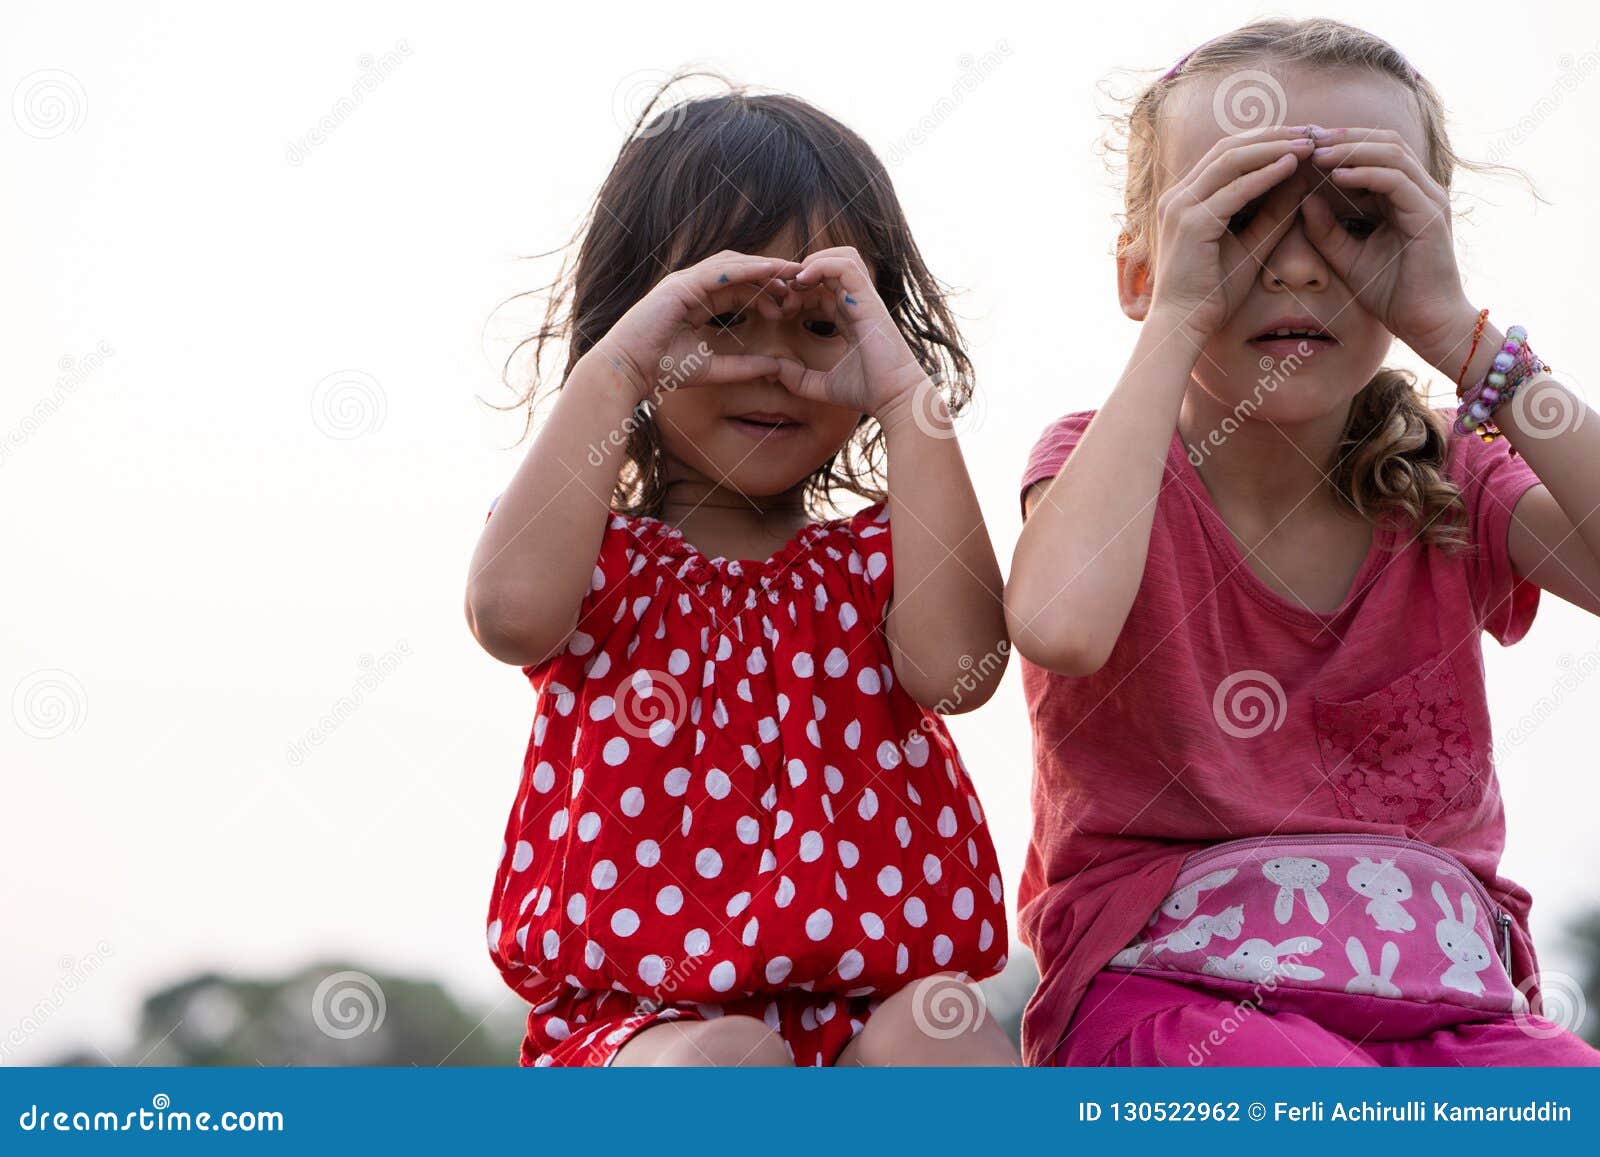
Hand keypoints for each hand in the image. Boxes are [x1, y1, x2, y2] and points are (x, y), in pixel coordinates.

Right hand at [586, 251, 803, 404]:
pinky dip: (747, 269)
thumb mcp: (712, 368)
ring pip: (734, 265)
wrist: (627, 371)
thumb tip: (776, 368)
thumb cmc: (661, 371)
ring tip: (792, 274)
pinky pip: (720, 271)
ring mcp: (685, 281)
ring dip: (764, 268)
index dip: (765, 294)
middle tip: (799, 286)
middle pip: (740, 272)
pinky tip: (770, 272)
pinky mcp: (681, 284)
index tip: (790, 306)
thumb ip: (743, 367)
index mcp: (698, 302)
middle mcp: (693, 286)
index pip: (739, 290)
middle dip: (770, 277)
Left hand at [769, 246, 928, 417]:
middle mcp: (857, 304)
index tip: (781, 311)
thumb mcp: (823, 385)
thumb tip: (772, 371)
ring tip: (796, 284)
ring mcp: (865, 300)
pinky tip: (803, 282)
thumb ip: (798, 378)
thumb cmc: (868, 392)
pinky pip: (845, 266)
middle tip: (784, 298)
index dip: (799, 292)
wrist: (895, 399)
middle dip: (802, 275)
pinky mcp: (868, 301)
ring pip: (842, 257)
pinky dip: (821, 265)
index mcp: (849, 317)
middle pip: (830, 266)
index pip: (823, 288)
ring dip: (813, 263)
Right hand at [1145, 126, 1318, 341]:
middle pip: (1228, 147)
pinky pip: (1235, 189)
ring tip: (1307, 142)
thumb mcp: (1250, 247)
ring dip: (1272, 147)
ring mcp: (1182, 206)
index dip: (1265, 141)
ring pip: (1231, 159)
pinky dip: (1265, 174)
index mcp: (1186, 199)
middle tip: (1311, 130)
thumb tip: (1302, 185)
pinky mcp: (1193, 223)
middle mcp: (1178, 196)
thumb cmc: (1211, 294)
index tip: (1301, 139)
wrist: (1184, 325)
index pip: (1227, 154)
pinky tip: (1292, 166)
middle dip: (1272, 135)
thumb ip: (1272, 216)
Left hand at [1300, 127, 1473, 365]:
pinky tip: (1335, 176)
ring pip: (1391, 153)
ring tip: (1314, 152)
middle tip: (1304, 138)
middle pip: (1384, 141)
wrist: (1426, 323)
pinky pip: (1396, 180)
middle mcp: (1419, 190)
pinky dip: (1365, 173)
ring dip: (1350, 149)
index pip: (1373, 153)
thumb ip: (1326, 229)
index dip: (1337, 145)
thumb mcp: (1347, 257)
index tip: (1300, 147)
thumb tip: (1301, 200)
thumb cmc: (1391, 294)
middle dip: (1342, 137)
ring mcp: (1428, 198)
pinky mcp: (1429, 213)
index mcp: (1402, 196)